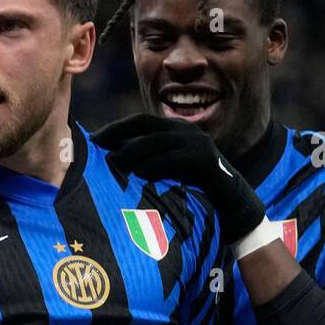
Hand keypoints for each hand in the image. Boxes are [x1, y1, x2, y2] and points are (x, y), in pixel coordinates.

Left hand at [94, 114, 265, 243]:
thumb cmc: (191, 188)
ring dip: (132, 151)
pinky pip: (174, 158)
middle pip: (145, 124)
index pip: (139, 121)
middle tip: (97, 148)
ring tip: (113, 163)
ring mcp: (197, 142)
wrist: (230, 203)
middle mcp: (185, 130)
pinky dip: (155, 164)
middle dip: (118, 133)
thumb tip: (111, 160)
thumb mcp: (166, 169)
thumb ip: (145, 160)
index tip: (93, 139)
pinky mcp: (204, 158)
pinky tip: (139, 173)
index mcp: (174, 129)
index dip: (115, 128)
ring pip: (157, 140)